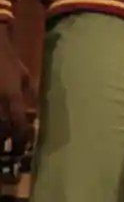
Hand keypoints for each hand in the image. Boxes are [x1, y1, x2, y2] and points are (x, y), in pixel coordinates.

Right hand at [0, 33, 32, 156]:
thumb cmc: (8, 59)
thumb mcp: (24, 74)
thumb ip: (30, 93)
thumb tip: (33, 110)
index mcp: (12, 94)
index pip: (18, 122)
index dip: (21, 137)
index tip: (23, 146)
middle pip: (1, 128)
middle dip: (6, 142)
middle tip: (11, 151)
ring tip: (3, 145)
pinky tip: (0, 127)